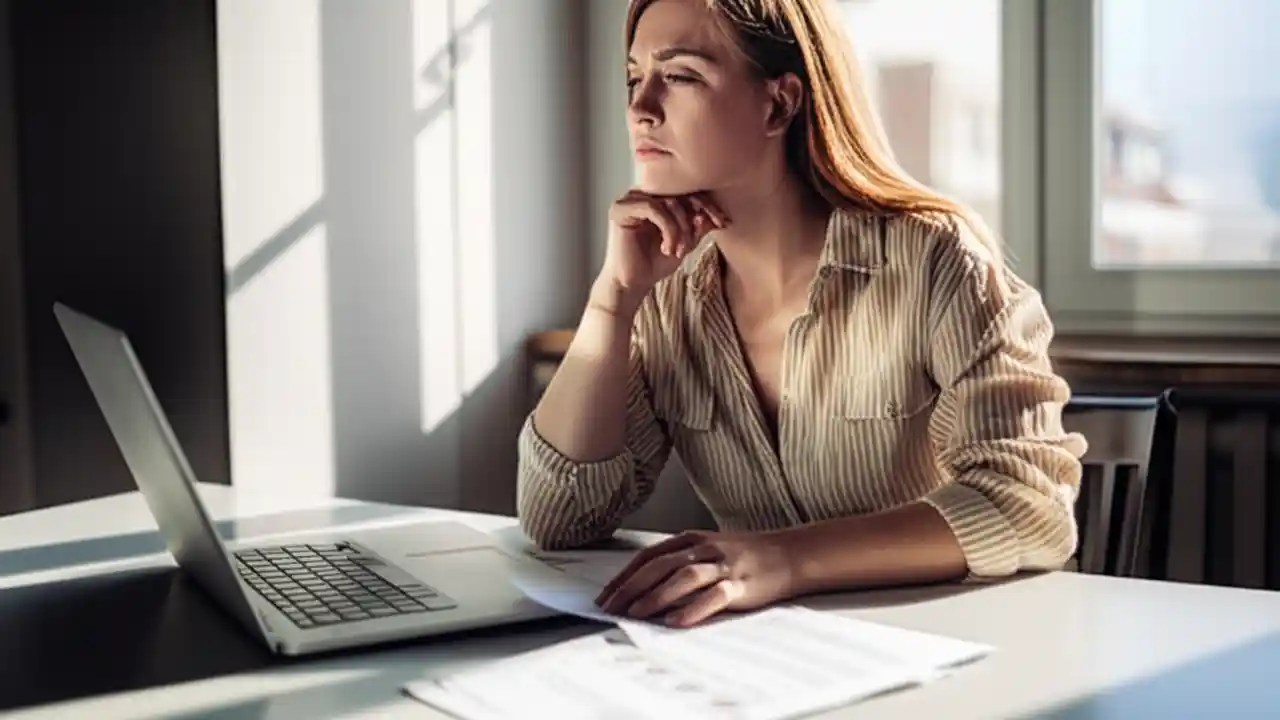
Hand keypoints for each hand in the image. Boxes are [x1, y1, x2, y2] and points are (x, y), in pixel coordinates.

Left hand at [595, 530, 796, 627]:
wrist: (789, 554)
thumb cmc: (743, 555)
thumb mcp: (707, 549)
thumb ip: (678, 562)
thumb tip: (643, 585)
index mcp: (691, 539)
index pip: (649, 556)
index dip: (625, 575)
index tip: (605, 595)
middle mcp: (704, 549)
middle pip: (660, 565)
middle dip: (631, 587)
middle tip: (611, 607)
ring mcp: (723, 566)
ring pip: (683, 577)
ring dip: (656, 596)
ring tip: (636, 613)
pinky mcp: (741, 585)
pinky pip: (714, 596)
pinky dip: (692, 609)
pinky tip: (676, 621)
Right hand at [598, 190, 729, 305]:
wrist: (631, 285)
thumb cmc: (653, 264)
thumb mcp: (685, 242)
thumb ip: (699, 227)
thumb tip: (715, 216)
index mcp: (657, 196)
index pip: (687, 190)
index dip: (708, 205)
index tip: (723, 222)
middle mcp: (642, 193)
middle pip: (680, 192)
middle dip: (696, 216)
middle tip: (699, 239)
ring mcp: (630, 199)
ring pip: (669, 201)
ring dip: (681, 228)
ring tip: (680, 250)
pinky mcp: (621, 209)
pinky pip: (654, 209)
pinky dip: (668, 229)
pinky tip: (668, 249)